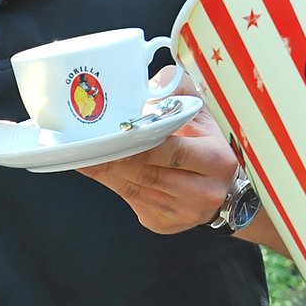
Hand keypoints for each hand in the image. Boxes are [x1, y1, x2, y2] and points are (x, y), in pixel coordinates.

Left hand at [78, 101, 241, 233]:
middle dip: (115, 159)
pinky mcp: (164, 223)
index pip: (173, 152)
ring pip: (135, 190)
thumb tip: (153, 81)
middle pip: (149, 174)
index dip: (141, 145)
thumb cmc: (206, 144)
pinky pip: (131, 201)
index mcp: (217, 161)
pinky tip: (98, 169)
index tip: (115, 135)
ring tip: (84, 156)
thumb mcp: (203, 115)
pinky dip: (112, 183)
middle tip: (87, 145)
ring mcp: (183, 213)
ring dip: (107, 173)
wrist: (222, 188)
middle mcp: (204, 192)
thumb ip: (180, 91)